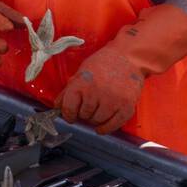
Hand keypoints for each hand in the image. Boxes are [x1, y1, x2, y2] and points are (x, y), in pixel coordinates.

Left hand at [55, 4, 186, 134]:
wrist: (128, 57)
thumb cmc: (102, 63)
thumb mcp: (81, 72)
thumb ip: (68, 91)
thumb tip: (57, 107)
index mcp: (82, 83)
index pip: (68, 108)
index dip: (68, 114)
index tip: (70, 115)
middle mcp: (96, 93)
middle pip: (84, 116)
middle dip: (83, 114)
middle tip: (88, 108)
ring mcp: (113, 101)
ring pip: (97, 121)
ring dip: (95, 119)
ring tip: (97, 111)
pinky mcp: (126, 106)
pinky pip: (113, 125)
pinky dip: (105, 128)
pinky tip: (101, 127)